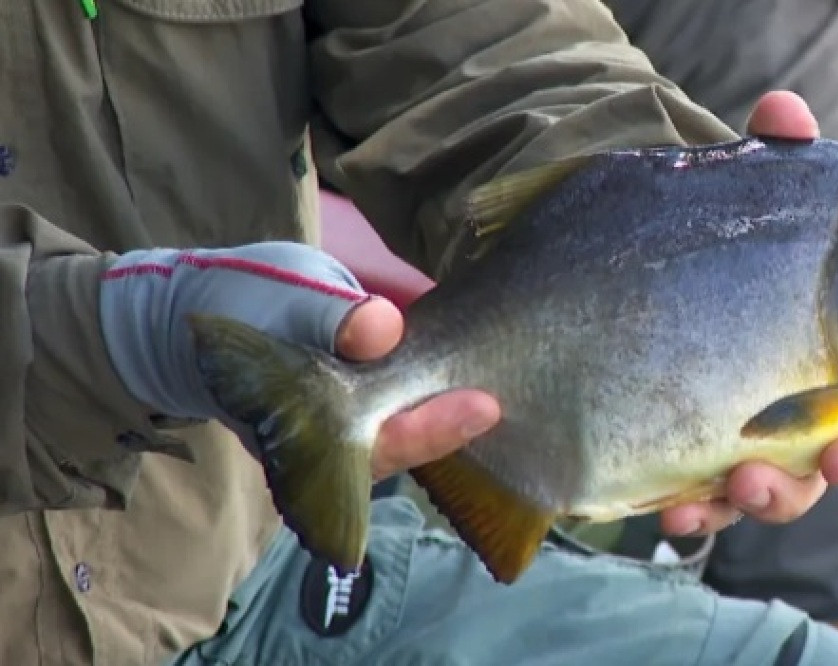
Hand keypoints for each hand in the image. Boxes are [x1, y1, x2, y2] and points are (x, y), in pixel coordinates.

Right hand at [97, 242, 499, 478]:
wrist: (198, 314)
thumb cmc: (242, 299)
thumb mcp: (278, 290)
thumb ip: (326, 313)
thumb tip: (382, 330)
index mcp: (301, 421)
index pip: (378, 441)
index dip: (434, 428)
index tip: (484, 405)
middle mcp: (322, 447)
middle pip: (397, 450)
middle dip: (449, 429)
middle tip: (499, 401)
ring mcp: (332, 435)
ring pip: (399, 437)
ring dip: (444, 417)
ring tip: (494, 390)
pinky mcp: (346, 414)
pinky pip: (395, 416)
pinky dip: (430, 400)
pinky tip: (467, 379)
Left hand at [658, 91, 837, 535]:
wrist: (656, 265)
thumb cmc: (729, 242)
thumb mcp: (751, 202)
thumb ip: (775, 162)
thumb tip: (780, 111)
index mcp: (825, 366)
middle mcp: (788, 416)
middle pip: (815, 472)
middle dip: (809, 481)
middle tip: (804, 468)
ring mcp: (735, 442)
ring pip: (760, 495)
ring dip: (753, 500)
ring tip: (730, 486)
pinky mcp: (682, 456)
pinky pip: (695, 503)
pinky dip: (690, 511)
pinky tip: (671, 506)